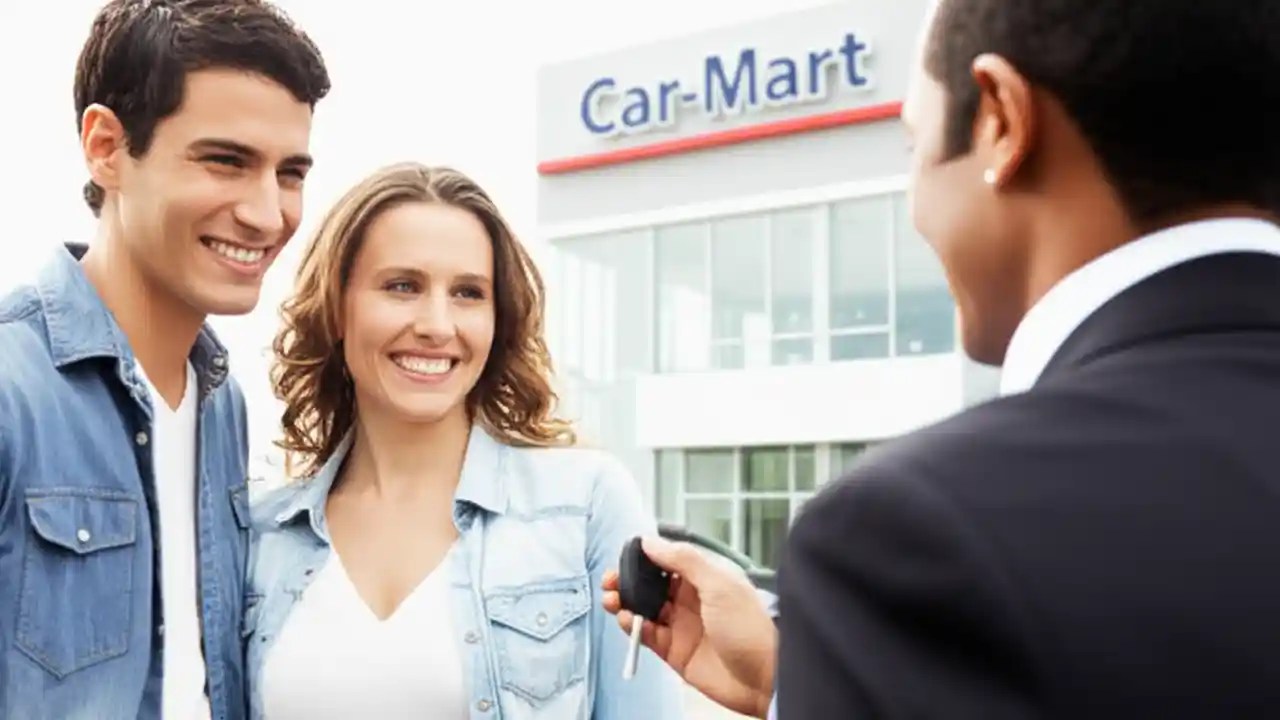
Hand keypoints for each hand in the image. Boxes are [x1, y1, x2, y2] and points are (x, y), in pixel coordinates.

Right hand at [601, 535, 776, 718]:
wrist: (763, 679)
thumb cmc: (751, 628)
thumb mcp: (719, 584)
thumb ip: (684, 560)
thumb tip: (652, 542)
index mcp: (706, 577)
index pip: (669, 559)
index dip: (647, 556)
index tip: (626, 554)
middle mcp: (692, 599)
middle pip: (652, 584)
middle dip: (629, 579)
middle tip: (611, 579)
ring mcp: (682, 625)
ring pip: (645, 608)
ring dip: (625, 602)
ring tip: (612, 598)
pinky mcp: (675, 650)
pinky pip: (647, 634)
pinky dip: (633, 626)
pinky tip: (627, 619)